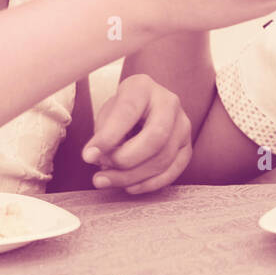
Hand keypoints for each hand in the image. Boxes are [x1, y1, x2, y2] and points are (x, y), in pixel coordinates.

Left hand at [82, 74, 191, 193]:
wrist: (144, 110)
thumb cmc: (122, 112)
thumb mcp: (107, 114)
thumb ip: (104, 135)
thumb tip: (99, 160)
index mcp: (143, 87)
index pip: (128, 112)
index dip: (108, 137)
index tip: (88, 156)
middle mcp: (169, 102)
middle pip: (155, 137)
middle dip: (125, 160)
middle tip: (101, 171)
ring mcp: (183, 125)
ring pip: (163, 158)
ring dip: (132, 177)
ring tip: (107, 180)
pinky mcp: (187, 147)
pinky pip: (173, 171)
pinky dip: (149, 184)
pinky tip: (129, 187)